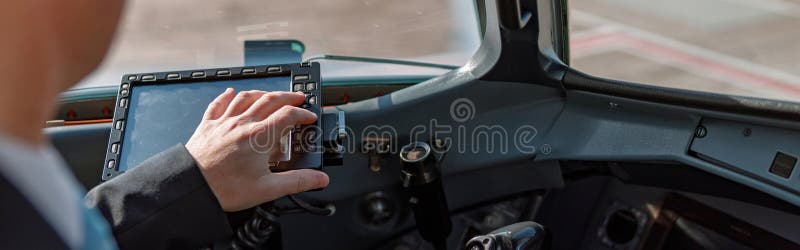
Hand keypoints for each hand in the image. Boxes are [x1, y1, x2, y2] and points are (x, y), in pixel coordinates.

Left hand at [186, 88, 328, 210]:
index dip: (303, 113)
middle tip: (298, 97)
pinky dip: (227, 96)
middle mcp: (242, 124)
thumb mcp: (267, 189)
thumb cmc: (224, 188)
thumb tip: (318, 179)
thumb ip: (296, 182)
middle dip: (288, 96)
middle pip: (270, 100)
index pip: (288, 115)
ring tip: (271, 94)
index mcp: (259, 137)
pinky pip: (218, 104)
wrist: (191, 186)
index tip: (309, 117)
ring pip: (246, 97)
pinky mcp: (207, 126)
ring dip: (262, 93)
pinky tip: (230, 93)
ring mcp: (224, 122)